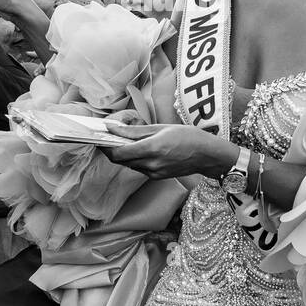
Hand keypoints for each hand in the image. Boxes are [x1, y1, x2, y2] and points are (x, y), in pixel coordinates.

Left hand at [101, 122, 236, 179]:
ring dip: (122, 154)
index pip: (119, 153)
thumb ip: (135, 131)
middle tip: (106, 137)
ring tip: (120, 141)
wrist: (207, 155)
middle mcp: (151, 164)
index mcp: (152, 149)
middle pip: (120, 160)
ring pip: (128, 164)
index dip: (105, 146)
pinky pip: (138, 168)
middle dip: (110, 150)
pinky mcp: (157, 177)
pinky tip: (137, 149)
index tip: (99, 137)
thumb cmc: (188, 136)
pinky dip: (133, 159)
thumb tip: (114, 128)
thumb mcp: (161, 128)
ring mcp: (154, 173)